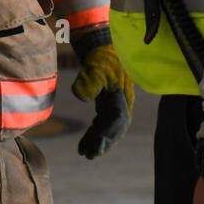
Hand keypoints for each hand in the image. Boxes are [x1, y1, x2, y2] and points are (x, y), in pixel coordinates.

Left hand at [71, 43, 135, 158]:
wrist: (103, 47)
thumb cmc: (100, 58)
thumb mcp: (95, 67)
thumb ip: (89, 81)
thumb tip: (81, 96)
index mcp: (121, 96)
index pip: (117, 121)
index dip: (107, 136)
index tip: (96, 147)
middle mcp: (122, 102)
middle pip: (115, 129)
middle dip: (103, 143)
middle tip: (89, 156)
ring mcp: (117, 103)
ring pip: (110, 128)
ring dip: (98, 141)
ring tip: (84, 152)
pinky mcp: (110, 103)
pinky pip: (105, 123)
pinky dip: (96, 133)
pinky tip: (85, 141)